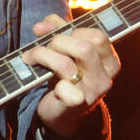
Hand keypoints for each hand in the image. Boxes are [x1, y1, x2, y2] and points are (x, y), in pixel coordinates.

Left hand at [22, 13, 119, 138]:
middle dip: (57, 42)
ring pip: (67, 64)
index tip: (51, 31)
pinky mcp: (76, 105)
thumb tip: (42, 26)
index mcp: (108, 59)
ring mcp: (92, 92)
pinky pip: (65, 90)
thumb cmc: (66, 76)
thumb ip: (59, 30)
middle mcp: (104, 75)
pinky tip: (49, 86)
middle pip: (85, 47)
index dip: (71, 29)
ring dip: (43, 56)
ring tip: (31, 58)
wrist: (63, 113)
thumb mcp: (67, 50)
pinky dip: (54, 86)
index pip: (97, 35)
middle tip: (43, 48)